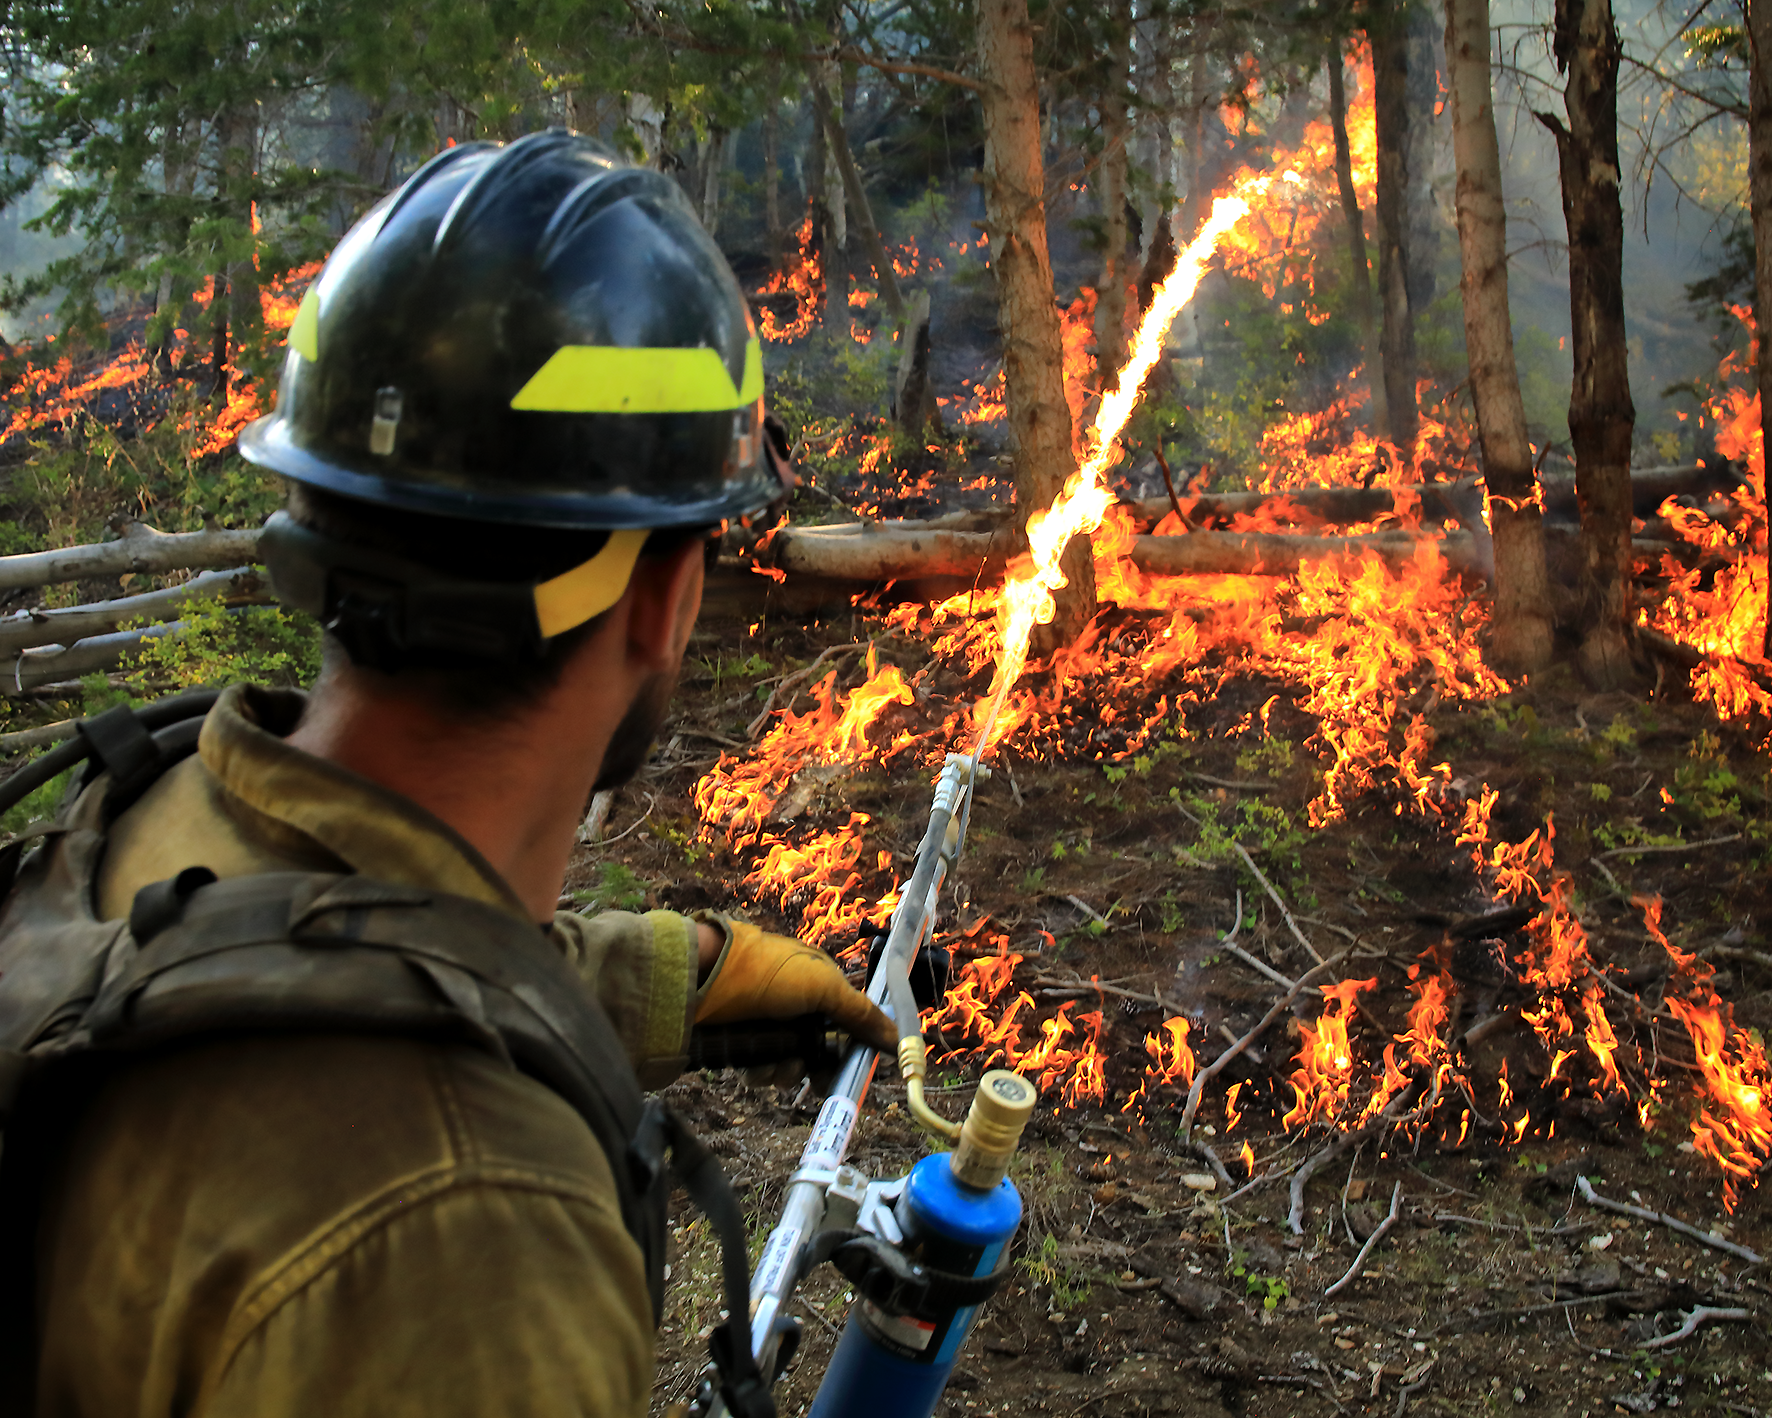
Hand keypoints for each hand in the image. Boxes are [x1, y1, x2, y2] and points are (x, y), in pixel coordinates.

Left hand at [696, 919, 896, 1056]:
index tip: (857, 1071)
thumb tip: (898, 1039)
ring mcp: (769, 1028)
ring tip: (775, 1062)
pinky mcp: (744, 1045)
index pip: (848, 1026)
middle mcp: (797, 1008)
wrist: (705, 978)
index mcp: (820, 988)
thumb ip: (861, 1014)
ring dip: (786, 1071)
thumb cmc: (768, 973)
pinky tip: (754, 1065)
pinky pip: (762, 1072)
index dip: (854, 1050)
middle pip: (821, 1053)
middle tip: (818, 1080)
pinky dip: (761, 1072)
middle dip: (819, 1069)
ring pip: (791, 1067)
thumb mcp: (824, 987)